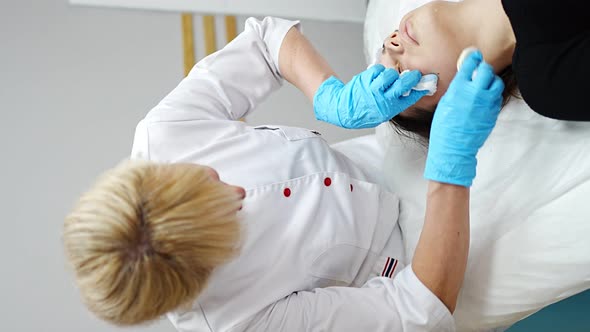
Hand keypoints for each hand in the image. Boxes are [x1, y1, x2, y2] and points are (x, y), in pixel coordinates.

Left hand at [313, 65, 427, 128]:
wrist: (344, 110)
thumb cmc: (366, 111)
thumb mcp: (384, 112)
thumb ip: (396, 101)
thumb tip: (412, 89)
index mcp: (389, 109)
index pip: (410, 97)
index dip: (420, 88)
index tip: (427, 82)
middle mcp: (382, 100)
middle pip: (402, 84)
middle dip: (411, 77)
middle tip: (414, 74)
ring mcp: (373, 89)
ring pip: (389, 74)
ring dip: (391, 74)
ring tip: (388, 78)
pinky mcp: (365, 80)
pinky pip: (377, 70)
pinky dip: (378, 71)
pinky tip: (376, 77)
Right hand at [424, 50, 504, 186]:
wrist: (453, 147)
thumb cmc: (444, 127)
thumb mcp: (446, 103)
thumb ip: (457, 88)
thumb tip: (464, 78)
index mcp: (459, 89)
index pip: (470, 65)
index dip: (473, 58)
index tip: (474, 55)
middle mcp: (474, 94)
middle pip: (486, 71)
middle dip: (483, 68)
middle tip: (480, 70)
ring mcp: (486, 103)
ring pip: (496, 83)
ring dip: (491, 81)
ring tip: (484, 84)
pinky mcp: (493, 112)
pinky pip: (496, 98)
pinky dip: (492, 95)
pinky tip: (485, 99)